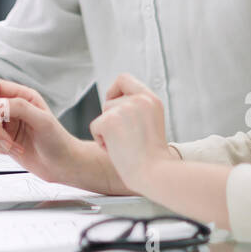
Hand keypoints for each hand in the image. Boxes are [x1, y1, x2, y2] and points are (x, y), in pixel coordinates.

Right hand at [0, 78, 121, 192]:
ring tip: (14, 147)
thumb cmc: (58, 141)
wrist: (63, 165)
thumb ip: (18, 107)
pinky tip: (15, 151)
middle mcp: (13, 108)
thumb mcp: (42, 120)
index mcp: (24, 96)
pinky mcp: (4, 139)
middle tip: (7, 140)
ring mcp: (7, 124)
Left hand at [88, 74, 174, 193]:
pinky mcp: (109, 121)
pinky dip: (101, 141)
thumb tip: (112, 102)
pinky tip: (117, 150)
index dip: (115, 90)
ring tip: (125, 145)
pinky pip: (95, 127)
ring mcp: (124, 109)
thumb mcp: (151, 122)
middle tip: (126, 138)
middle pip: (109, 101)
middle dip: (111, 119)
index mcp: (151, 99)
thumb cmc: (152, 156)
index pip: (124, 79)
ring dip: (108, 131)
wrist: (155, 173)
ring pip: (103, 115)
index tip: (115, 104)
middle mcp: (139, 100)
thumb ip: (136, 109)